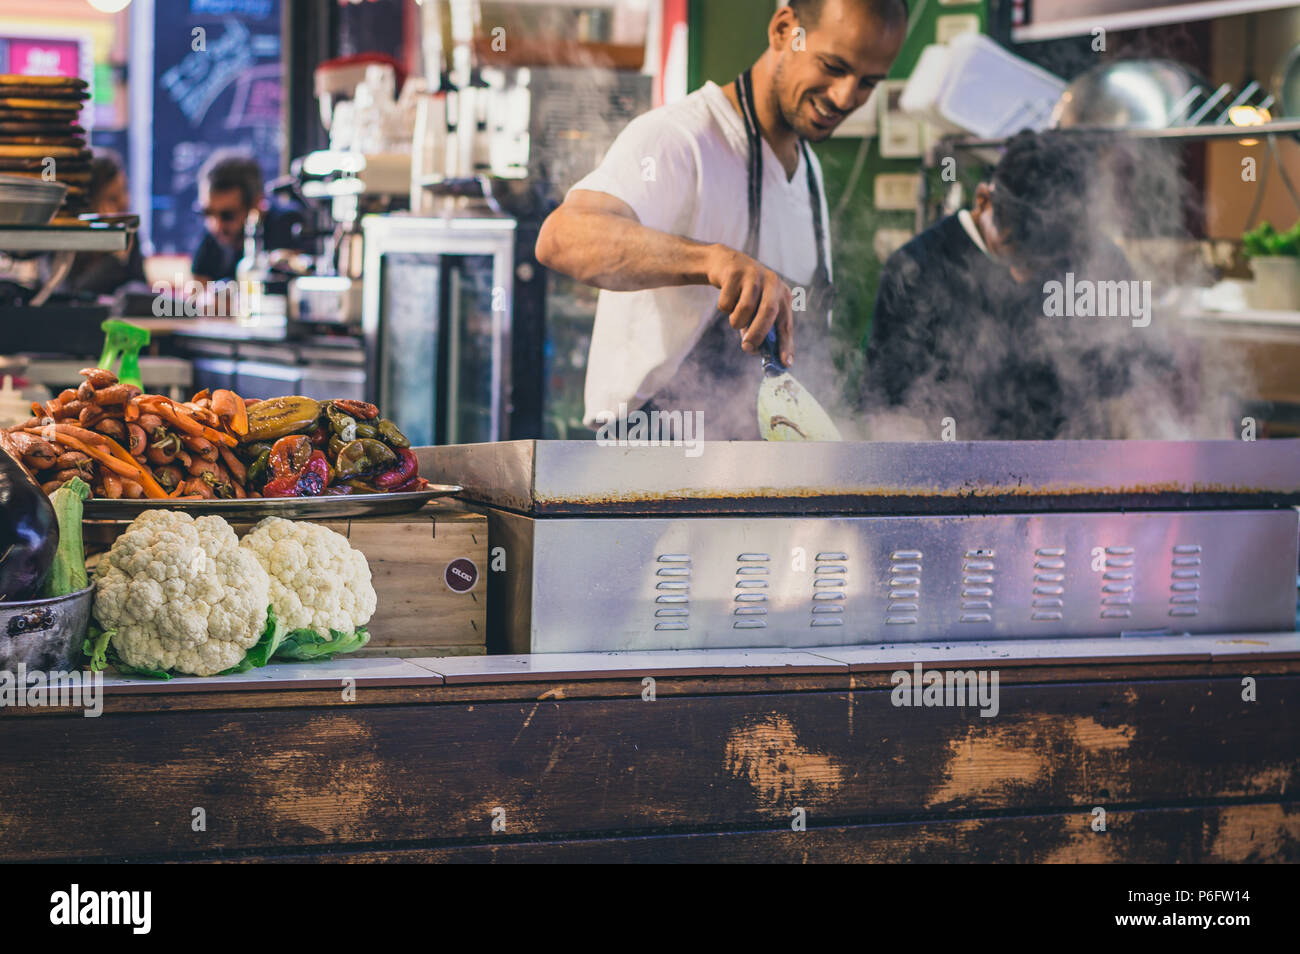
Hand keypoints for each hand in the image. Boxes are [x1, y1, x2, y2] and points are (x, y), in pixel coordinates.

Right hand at [707, 246, 794, 365]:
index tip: (785, 363)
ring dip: (736, 321)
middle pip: (768, 312)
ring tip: (734, 318)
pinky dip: (724, 307)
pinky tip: (726, 298)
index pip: (786, 323)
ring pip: (745, 308)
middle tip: (747, 348)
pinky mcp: (735, 272)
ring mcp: (754, 275)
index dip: (786, 344)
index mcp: (782, 295)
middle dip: (757, 333)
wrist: (724, 264)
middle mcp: (773, 283)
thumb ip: (759, 329)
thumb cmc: (744, 294)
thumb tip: (756, 351)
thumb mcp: (756, 310)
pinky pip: (727, 302)